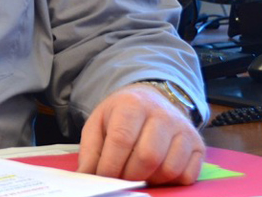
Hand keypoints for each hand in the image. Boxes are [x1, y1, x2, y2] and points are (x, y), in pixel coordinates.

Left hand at [76, 83, 204, 184]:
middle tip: (119, 178)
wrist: (151, 100)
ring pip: (169, 168)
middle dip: (129, 175)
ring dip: (149, 180)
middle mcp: (162, 115)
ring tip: (136, 174)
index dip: (110, 164)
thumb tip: (84, 176)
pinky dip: (170, 182)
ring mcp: (184, 130)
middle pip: (147, 156)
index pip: (122, 139)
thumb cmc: (121, 116)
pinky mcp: (199, 146)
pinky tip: (156, 173)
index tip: (102, 177)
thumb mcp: (98, 124)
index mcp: (132, 105)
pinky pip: (187, 175)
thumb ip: (90, 150)